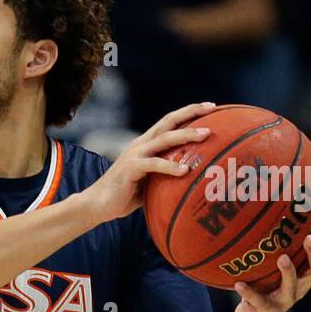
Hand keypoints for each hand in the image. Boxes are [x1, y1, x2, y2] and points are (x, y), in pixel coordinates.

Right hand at [85, 102, 216, 223]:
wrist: (98, 203)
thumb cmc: (126, 195)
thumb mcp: (151, 181)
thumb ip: (167, 174)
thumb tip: (194, 180)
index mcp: (146, 143)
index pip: (170, 121)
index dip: (189, 112)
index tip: (212, 107)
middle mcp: (141, 144)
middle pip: (169, 121)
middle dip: (191, 113)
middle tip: (212, 109)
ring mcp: (135, 154)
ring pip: (164, 139)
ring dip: (186, 135)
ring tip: (206, 134)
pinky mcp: (130, 168)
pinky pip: (153, 164)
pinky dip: (170, 166)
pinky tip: (184, 170)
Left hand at [232, 224, 310, 311]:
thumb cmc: (261, 290)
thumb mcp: (270, 273)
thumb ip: (273, 255)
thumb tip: (266, 220)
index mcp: (302, 280)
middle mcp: (298, 291)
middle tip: (308, 238)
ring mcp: (282, 303)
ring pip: (290, 287)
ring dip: (288, 272)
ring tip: (282, 257)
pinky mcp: (264, 311)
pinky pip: (256, 300)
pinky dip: (247, 291)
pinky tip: (238, 283)